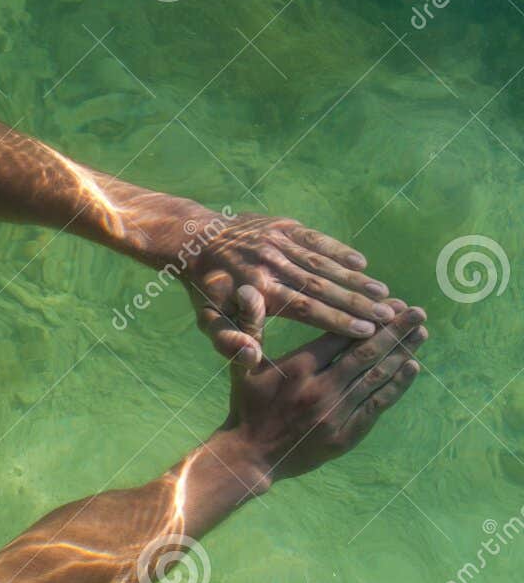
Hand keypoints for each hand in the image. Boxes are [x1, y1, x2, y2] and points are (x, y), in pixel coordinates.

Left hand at [161, 208, 393, 366]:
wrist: (193, 240)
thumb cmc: (206, 291)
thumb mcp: (208, 321)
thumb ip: (229, 341)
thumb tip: (253, 357)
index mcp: (257, 291)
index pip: (305, 309)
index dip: (337, 320)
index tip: (367, 332)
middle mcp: (271, 265)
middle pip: (322, 287)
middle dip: (357, 303)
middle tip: (390, 316)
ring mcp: (277, 242)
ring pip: (323, 264)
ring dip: (355, 280)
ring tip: (384, 294)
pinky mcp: (282, 225)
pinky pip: (315, 239)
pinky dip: (338, 250)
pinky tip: (361, 265)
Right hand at [218, 291, 425, 485]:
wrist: (251, 456)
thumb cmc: (247, 406)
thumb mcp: (241, 366)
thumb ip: (249, 327)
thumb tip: (247, 291)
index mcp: (297, 369)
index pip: (340, 336)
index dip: (367, 317)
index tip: (389, 302)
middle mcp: (320, 388)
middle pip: (365, 354)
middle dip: (395, 330)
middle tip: (418, 311)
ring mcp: (335, 413)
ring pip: (376, 377)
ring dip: (402, 353)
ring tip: (421, 333)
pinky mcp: (345, 435)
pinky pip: (376, 406)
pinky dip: (396, 386)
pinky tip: (412, 367)